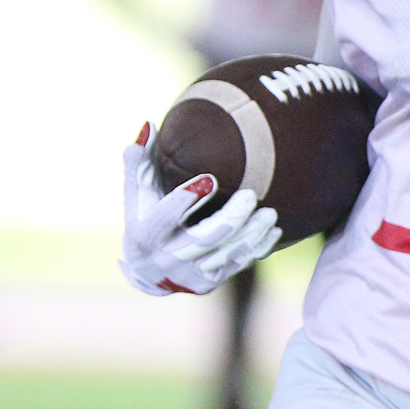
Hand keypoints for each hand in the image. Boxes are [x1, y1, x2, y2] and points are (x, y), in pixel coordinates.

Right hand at [120, 123, 280, 295]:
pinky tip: (272, 229)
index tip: (210, 179)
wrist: (148, 270)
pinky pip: (239, 265)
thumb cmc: (144, 217)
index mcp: (145, 235)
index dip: (185, 200)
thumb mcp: (137, 193)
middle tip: (251, 195)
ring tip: (270, 212)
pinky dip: (259, 247)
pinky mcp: (209, 284)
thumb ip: (138, 161)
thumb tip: (148, 124)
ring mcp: (190, 275)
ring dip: (253, 232)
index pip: (163, 219)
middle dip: (233, 217)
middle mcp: (167, 260)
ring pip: (228, 254)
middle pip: (207, 238)